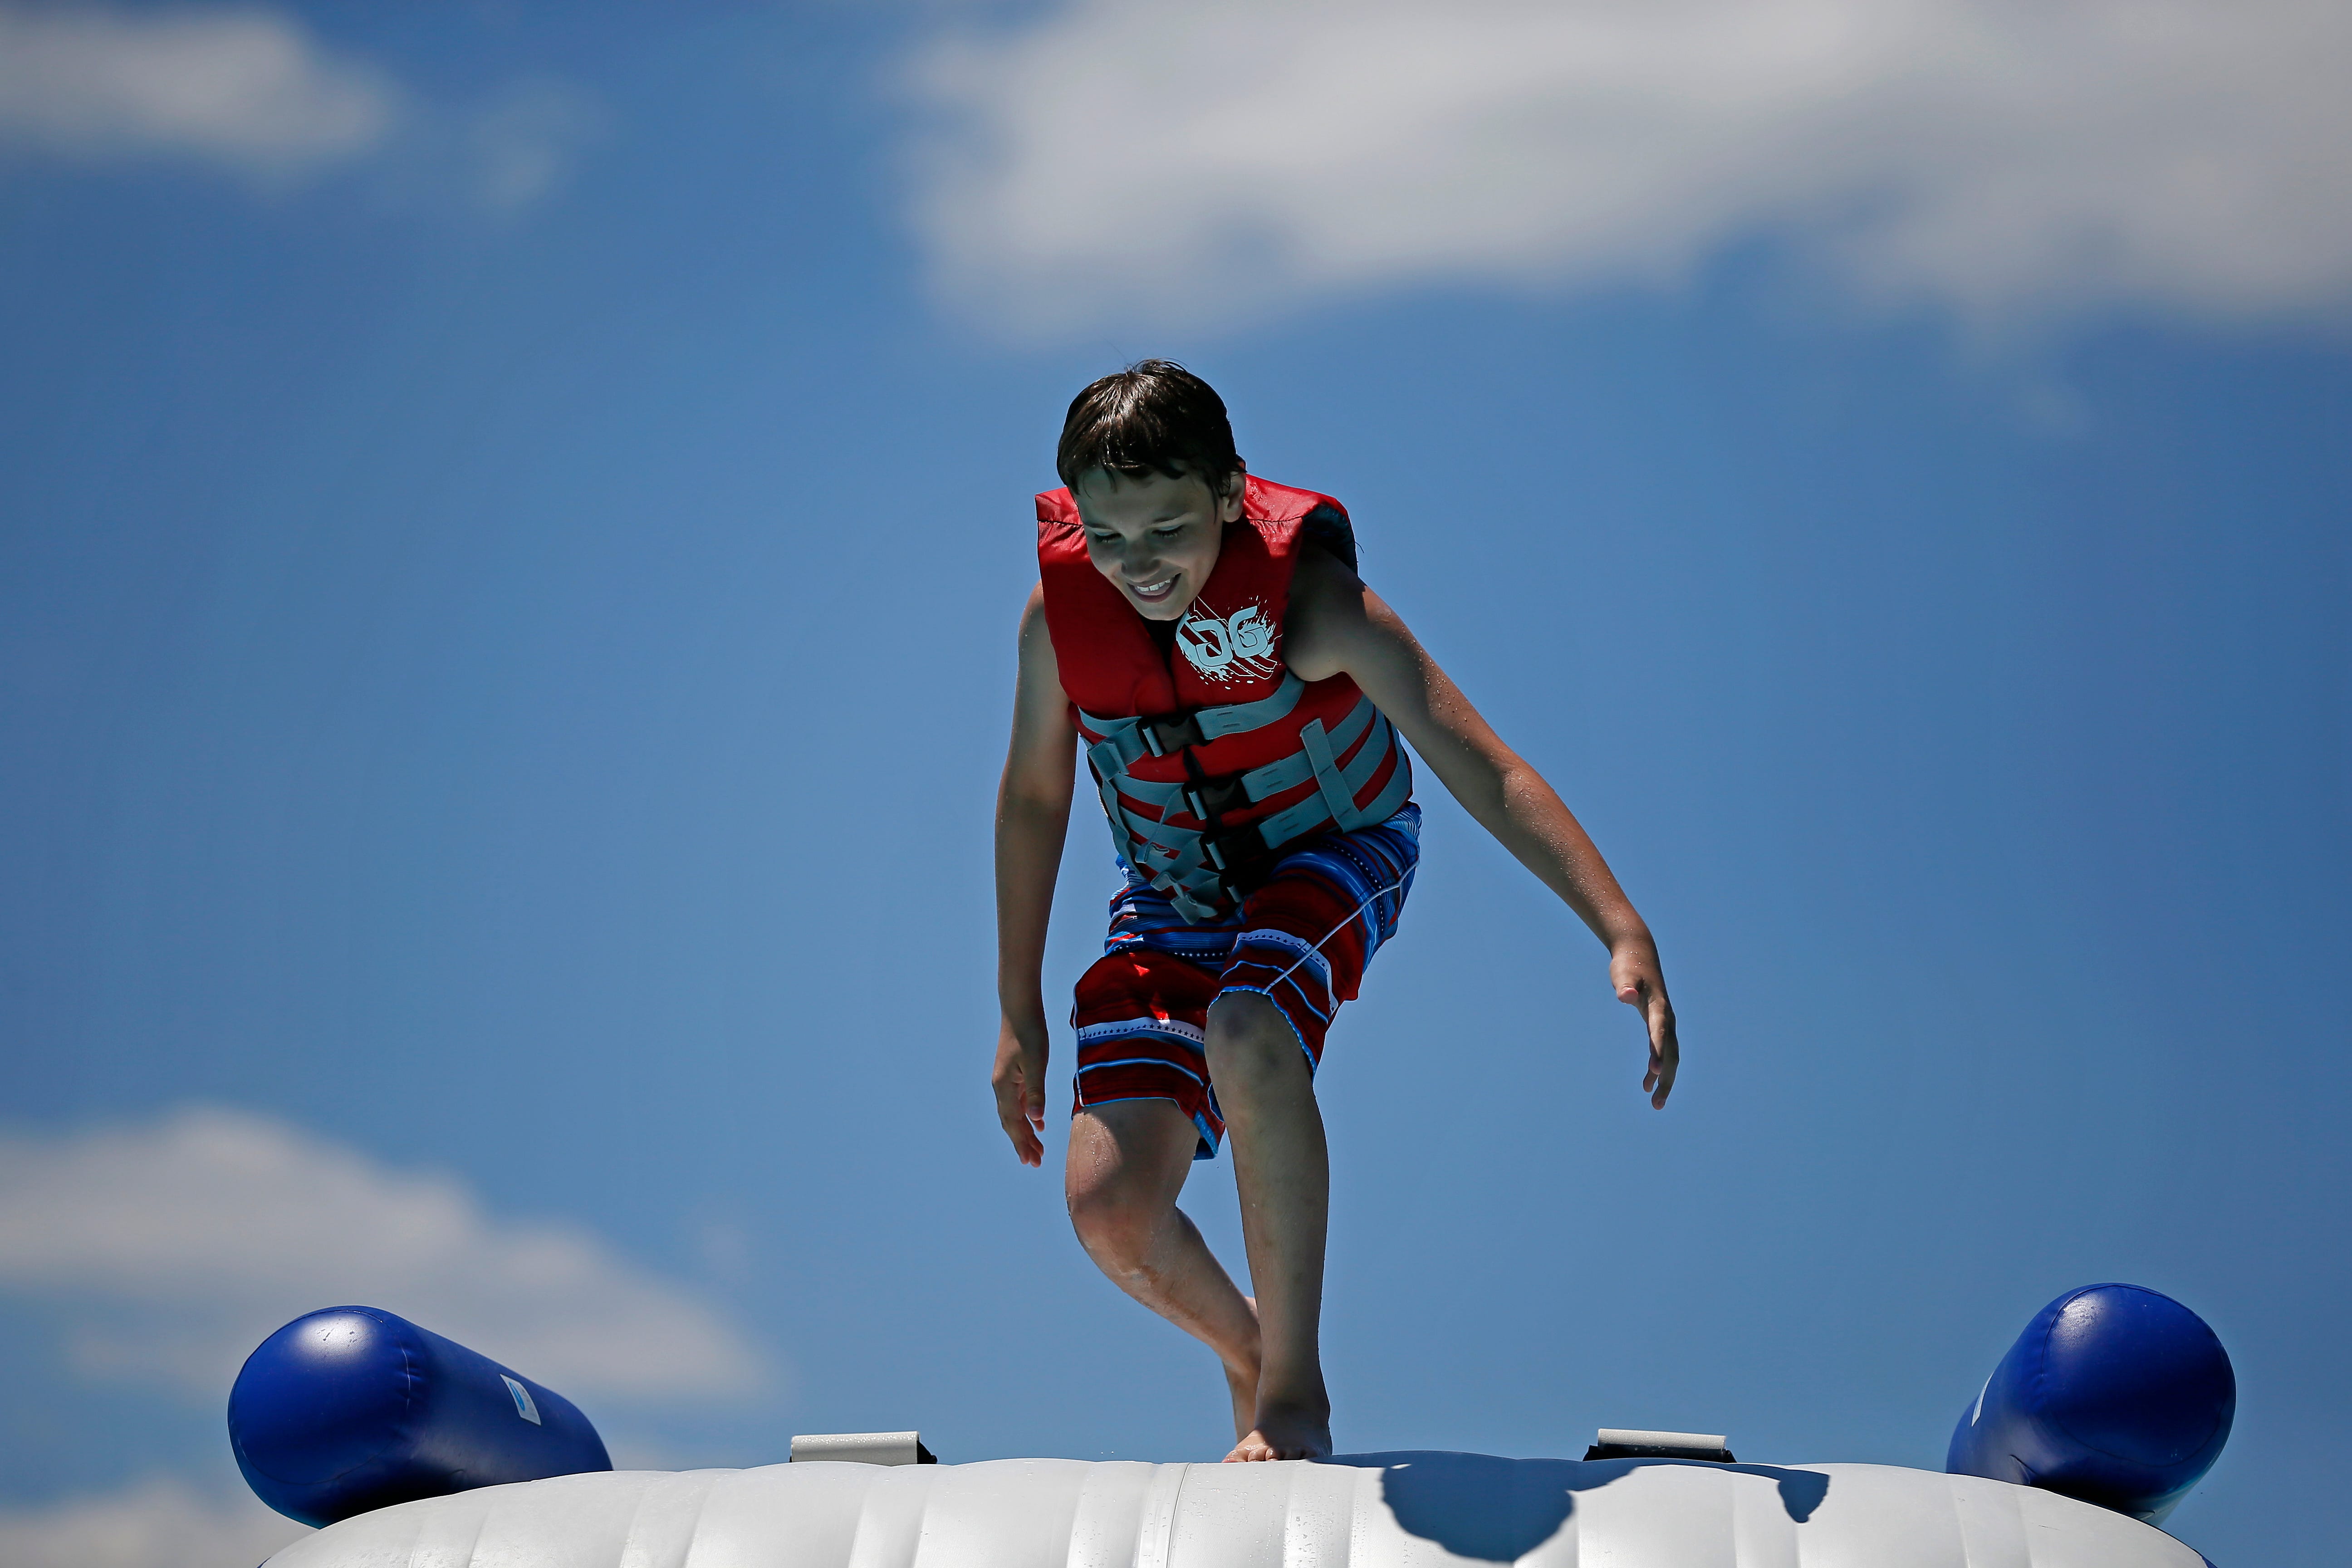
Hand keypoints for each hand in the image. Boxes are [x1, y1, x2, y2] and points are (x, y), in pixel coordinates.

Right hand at [991, 1014, 1049, 1165]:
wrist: (1020, 1009)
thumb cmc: (1030, 1033)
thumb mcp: (1036, 1062)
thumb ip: (1036, 1090)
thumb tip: (1036, 1118)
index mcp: (1005, 1087)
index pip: (1013, 1123)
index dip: (1022, 1143)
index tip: (1030, 1161)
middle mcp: (1002, 1087)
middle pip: (1011, 1123)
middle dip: (1022, 1143)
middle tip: (1035, 1163)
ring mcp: (1007, 1081)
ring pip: (1014, 1114)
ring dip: (1025, 1132)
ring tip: (1037, 1149)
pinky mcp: (1014, 1074)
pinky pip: (1019, 1102)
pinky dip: (1028, 1115)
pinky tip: (1038, 1122)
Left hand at [1610, 940, 1677, 1108]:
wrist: (1638, 953)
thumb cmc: (1628, 965)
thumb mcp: (1623, 974)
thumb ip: (1625, 986)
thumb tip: (1625, 995)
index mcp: (1658, 1007)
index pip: (1659, 1032)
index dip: (1657, 1052)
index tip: (1654, 1071)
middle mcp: (1666, 1018)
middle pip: (1670, 1053)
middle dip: (1665, 1078)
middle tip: (1656, 1103)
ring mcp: (1665, 1022)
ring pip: (1669, 1056)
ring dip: (1664, 1079)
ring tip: (1655, 1103)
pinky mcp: (1658, 1024)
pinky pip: (1662, 1051)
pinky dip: (1656, 1066)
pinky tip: (1647, 1081)